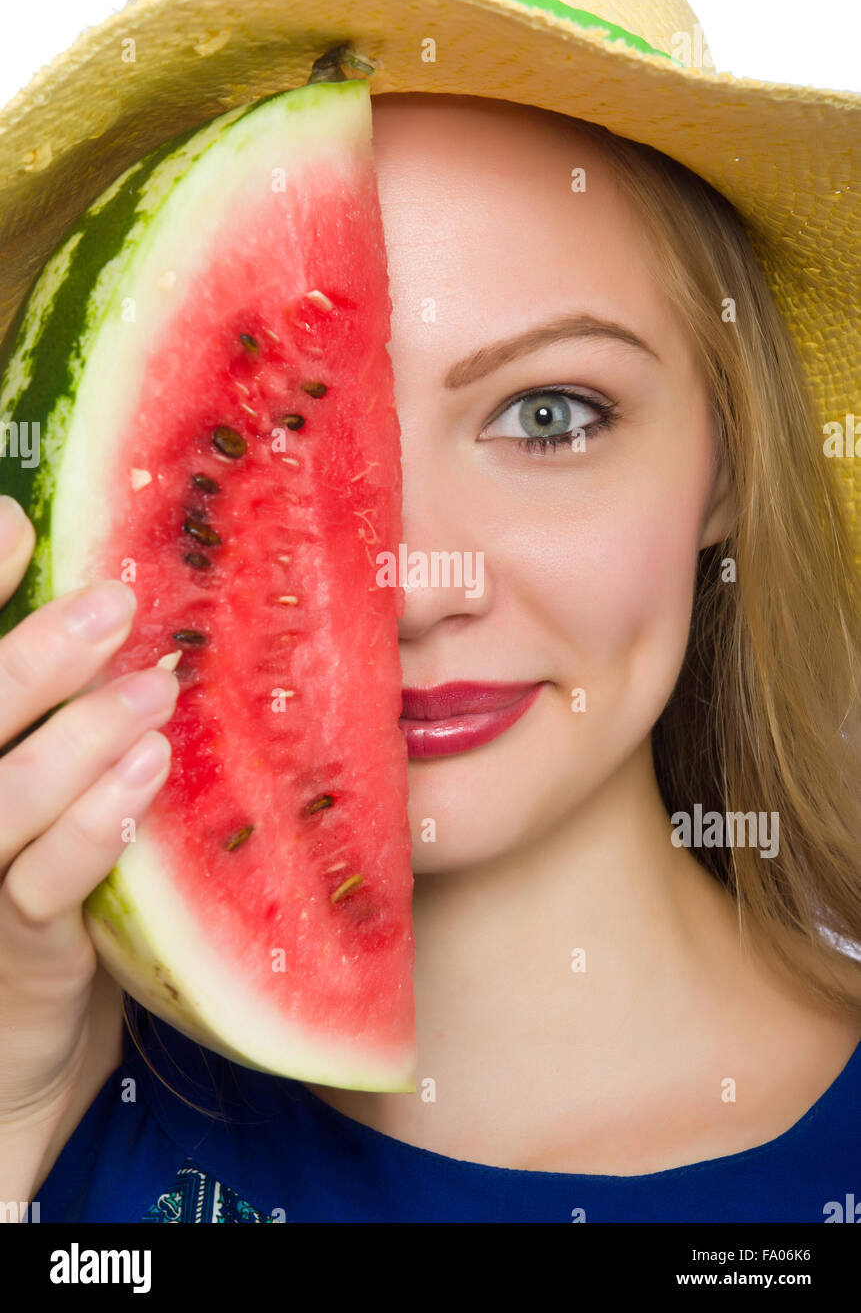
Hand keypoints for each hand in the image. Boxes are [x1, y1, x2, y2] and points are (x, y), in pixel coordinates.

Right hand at [0, 494, 176, 1162]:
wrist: (17, 1060)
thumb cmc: (41, 901)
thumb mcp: (47, 803)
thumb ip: (61, 721)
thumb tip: (130, 620)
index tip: (15, 521)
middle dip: (30, 655)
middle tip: (115, 602)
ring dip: (77, 734)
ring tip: (156, 687)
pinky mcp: (8, 950)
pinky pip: (38, 884)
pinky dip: (92, 824)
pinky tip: (146, 774)